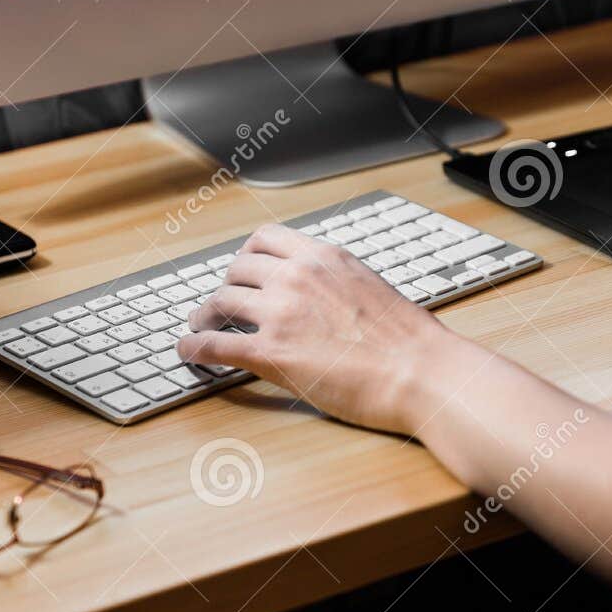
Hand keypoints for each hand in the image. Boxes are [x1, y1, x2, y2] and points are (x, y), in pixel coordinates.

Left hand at [177, 225, 476, 434]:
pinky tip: (189, 352)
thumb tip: (324, 295)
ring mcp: (280, 313)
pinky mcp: (271, 352)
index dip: (247, 257)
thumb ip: (338, 282)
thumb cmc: (410, 341)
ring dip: (204, 315)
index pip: (266, 239)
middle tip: (222, 304)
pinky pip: (214, 344)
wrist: (422, 372)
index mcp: (324, 256)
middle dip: (226, 286)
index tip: (243, 272)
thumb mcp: (372, 287)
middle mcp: (296, 276)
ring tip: (200, 327)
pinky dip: (194, 347)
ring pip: (220, 301)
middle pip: (237, 269)